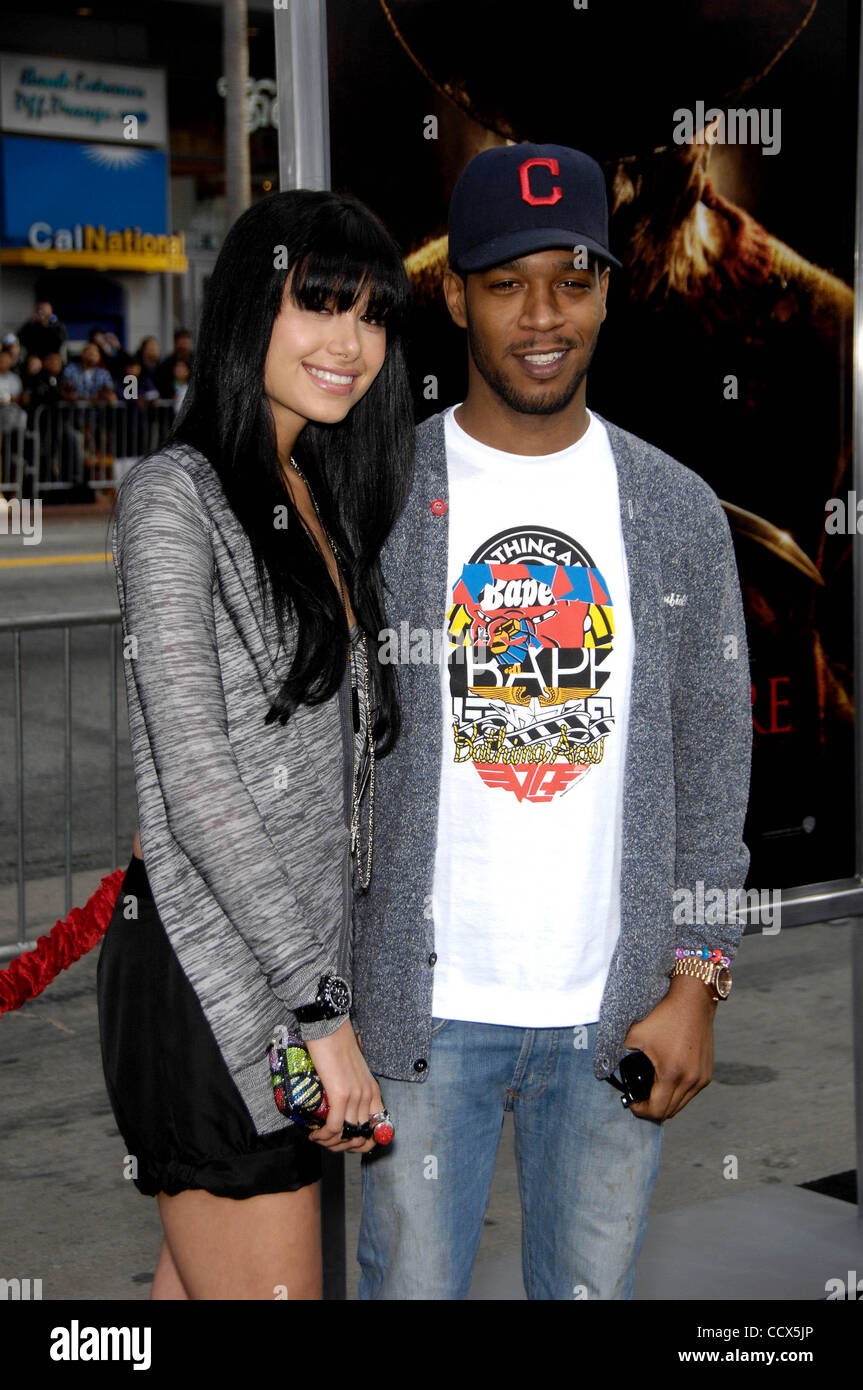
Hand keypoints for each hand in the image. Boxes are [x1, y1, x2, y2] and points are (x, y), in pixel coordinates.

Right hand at [305, 1018, 383, 1154]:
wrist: (329, 1027)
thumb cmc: (336, 1046)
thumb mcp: (352, 1072)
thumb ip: (352, 1089)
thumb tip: (341, 1110)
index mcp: (373, 1090)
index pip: (378, 1128)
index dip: (365, 1144)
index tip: (348, 1145)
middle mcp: (368, 1095)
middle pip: (360, 1135)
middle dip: (342, 1145)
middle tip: (327, 1142)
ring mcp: (356, 1096)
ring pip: (346, 1134)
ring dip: (330, 1142)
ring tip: (318, 1138)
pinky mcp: (341, 1094)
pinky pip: (334, 1126)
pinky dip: (324, 1135)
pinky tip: (314, 1134)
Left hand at [622, 974, 716, 1121]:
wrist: (693, 1000)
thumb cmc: (664, 1015)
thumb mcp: (634, 1033)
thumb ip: (618, 1051)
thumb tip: (606, 1066)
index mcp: (672, 1073)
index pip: (657, 1110)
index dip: (642, 1111)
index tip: (633, 1104)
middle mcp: (691, 1080)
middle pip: (670, 1112)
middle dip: (652, 1108)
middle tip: (639, 1099)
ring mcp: (701, 1077)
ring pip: (682, 1104)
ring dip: (666, 1102)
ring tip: (652, 1091)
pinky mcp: (707, 1072)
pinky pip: (691, 1093)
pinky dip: (678, 1092)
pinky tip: (667, 1081)